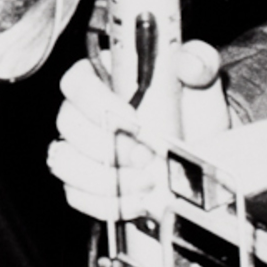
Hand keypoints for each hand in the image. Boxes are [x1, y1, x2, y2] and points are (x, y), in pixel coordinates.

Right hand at [44, 46, 232, 220]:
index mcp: (102, 77)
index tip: (133, 120)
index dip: (96, 101)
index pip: (77, 81)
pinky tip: (138, 202)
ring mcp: (80, 150)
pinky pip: (77, 195)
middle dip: (107, 147)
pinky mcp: (85, 184)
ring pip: (64, 162)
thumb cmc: (191, 108)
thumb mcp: (200, 78)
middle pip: (68, 125)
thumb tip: (191, 64)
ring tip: (146, 183)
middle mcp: (83, 112)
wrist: (201, 148)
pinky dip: (107, 204)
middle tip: (146, 157)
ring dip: (105, 178)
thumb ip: (198, 62)